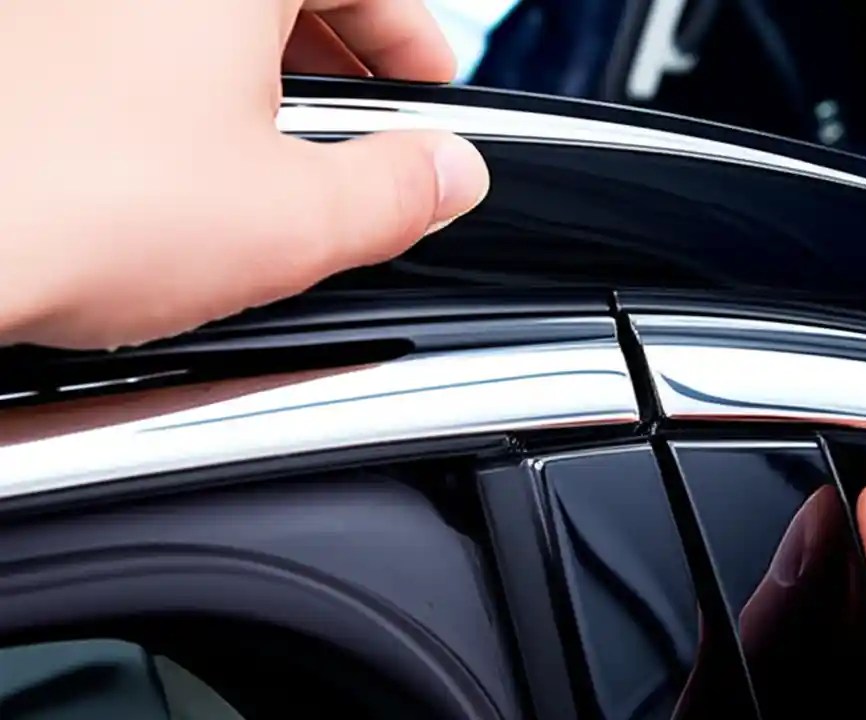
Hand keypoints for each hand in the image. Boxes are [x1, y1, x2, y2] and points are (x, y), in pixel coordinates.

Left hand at [0, 0, 488, 348]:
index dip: (413, 39)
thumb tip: (449, 175)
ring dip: (247, 68)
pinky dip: (164, 82)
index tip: (426, 90)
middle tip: (355, 120)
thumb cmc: (75, 205)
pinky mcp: (25, 45)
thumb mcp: (294, 220)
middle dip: (333, 50)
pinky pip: (120, 43)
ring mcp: (69, 8)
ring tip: (264, 149)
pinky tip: (166, 155)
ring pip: (192, 18)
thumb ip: (399, 191)